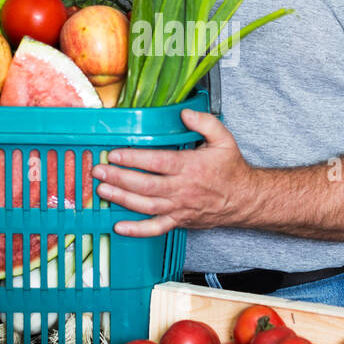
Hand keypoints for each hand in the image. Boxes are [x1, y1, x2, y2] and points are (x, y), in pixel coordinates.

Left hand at [91, 108, 254, 236]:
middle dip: (119, 178)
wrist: (244, 200)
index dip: (134, 159)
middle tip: (99, 171)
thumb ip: (205, 123)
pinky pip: (156, 228)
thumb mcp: (224, 139)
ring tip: (102, 191)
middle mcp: (182, 189)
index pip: (158, 162)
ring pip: (146, 205)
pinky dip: (136, 230)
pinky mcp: (179, 221)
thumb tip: (185, 113)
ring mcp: (179, 207)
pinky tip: (119, 226)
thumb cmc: (231, 169)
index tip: (115, 154)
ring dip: (122, 199)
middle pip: (146, 185)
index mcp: (190, 167)